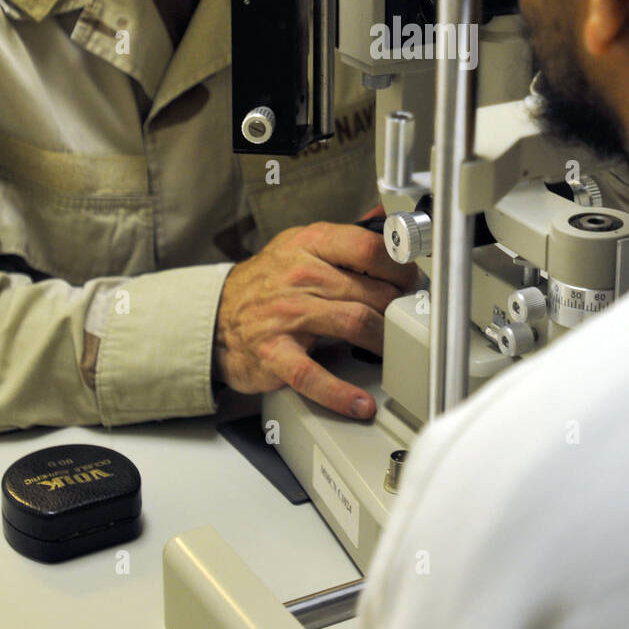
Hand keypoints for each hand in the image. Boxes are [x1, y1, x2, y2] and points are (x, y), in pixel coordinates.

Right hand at [214, 221, 417, 418]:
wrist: (216, 316)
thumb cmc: (267, 283)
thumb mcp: (300, 245)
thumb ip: (344, 239)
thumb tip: (388, 225)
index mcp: (309, 244)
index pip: (368, 247)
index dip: (400, 267)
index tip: (412, 280)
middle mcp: (300, 275)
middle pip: (370, 291)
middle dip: (397, 309)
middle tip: (407, 319)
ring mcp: (286, 314)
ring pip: (354, 323)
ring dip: (384, 341)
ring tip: (393, 350)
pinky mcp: (275, 353)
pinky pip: (313, 375)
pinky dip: (340, 393)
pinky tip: (360, 403)